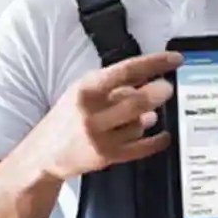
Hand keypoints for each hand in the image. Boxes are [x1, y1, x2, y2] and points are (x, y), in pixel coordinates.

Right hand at [35, 51, 181, 180]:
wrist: (43, 154)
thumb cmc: (66, 118)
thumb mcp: (82, 92)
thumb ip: (113, 85)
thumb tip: (149, 75)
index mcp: (85, 89)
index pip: (126, 71)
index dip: (154, 63)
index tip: (174, 59)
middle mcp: (91, 112)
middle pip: (136, 100)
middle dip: (158, 92)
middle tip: (168, 88)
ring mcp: (99, 136)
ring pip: (138, 123)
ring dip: (149, 117)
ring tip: (149, 114)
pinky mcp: (106, 158)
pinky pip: (140, 148)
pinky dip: (156, 141)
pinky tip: (163, 136)